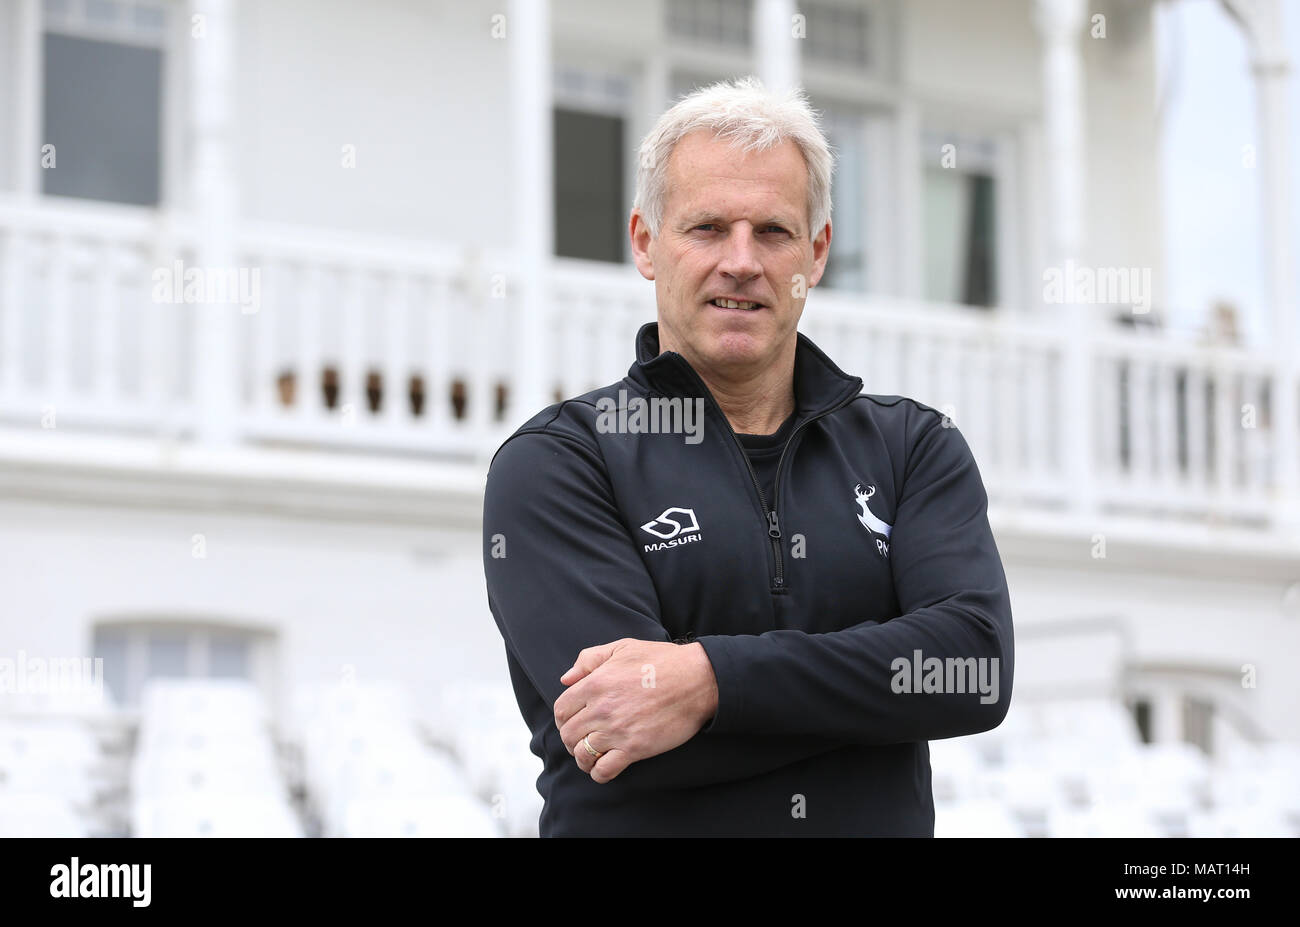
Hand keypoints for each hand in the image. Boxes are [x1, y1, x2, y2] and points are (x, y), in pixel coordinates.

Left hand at [554, 639, 717, 783]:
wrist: (697, 680)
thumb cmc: (662, 661)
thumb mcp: (623, 648)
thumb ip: (590, 659)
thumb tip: (566, 679)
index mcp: (595, 683)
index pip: (561, 710)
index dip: (564, 718)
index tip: (573, 721)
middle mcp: (601, 709)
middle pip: (568, 734)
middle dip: (571, 739)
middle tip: (582, 740)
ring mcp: (617, 731)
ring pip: (582, 754)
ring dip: (583, 758)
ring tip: (591, 756)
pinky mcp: (634, 749)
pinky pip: (604, 771)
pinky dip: (599, 774)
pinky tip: (604, 768)